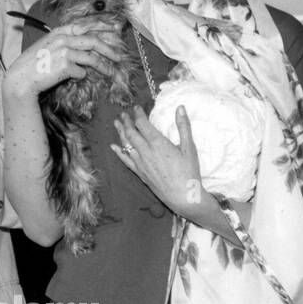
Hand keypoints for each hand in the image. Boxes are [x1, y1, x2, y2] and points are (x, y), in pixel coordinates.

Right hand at [2, 21, 123, 101]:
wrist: (21, 78)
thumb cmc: (33, 64)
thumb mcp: (47, 46)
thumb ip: (64, 43)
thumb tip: (84, 47)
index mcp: (59, 31)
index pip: (85, 25)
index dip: (102, 27)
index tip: (115, 30)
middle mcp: (63, 39)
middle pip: (93, 41)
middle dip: (109, 48)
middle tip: (119, 56)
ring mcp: (64, 52)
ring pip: (92, 58)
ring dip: (104, 66)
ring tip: (111, 72)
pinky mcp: (65, 66)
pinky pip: (81, 72)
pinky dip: (81, 76)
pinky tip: (75, 78)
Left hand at [112, 105, 241, 244]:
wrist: (183, 196)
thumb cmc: (189, 171)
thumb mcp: (189, 147)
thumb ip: (183, 126)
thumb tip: (180, 107)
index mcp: (158, 143)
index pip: (142, 124)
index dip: (138, 114)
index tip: (136, 108)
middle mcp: (146, 152)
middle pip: (131, 133)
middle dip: (126, 122)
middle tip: (123, 114)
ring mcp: (141, 163)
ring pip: (126, 145)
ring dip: (121, 133)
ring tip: (116, 124)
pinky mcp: (140, 173)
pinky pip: (126, 160)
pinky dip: (118, 152)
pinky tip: (113, 146)